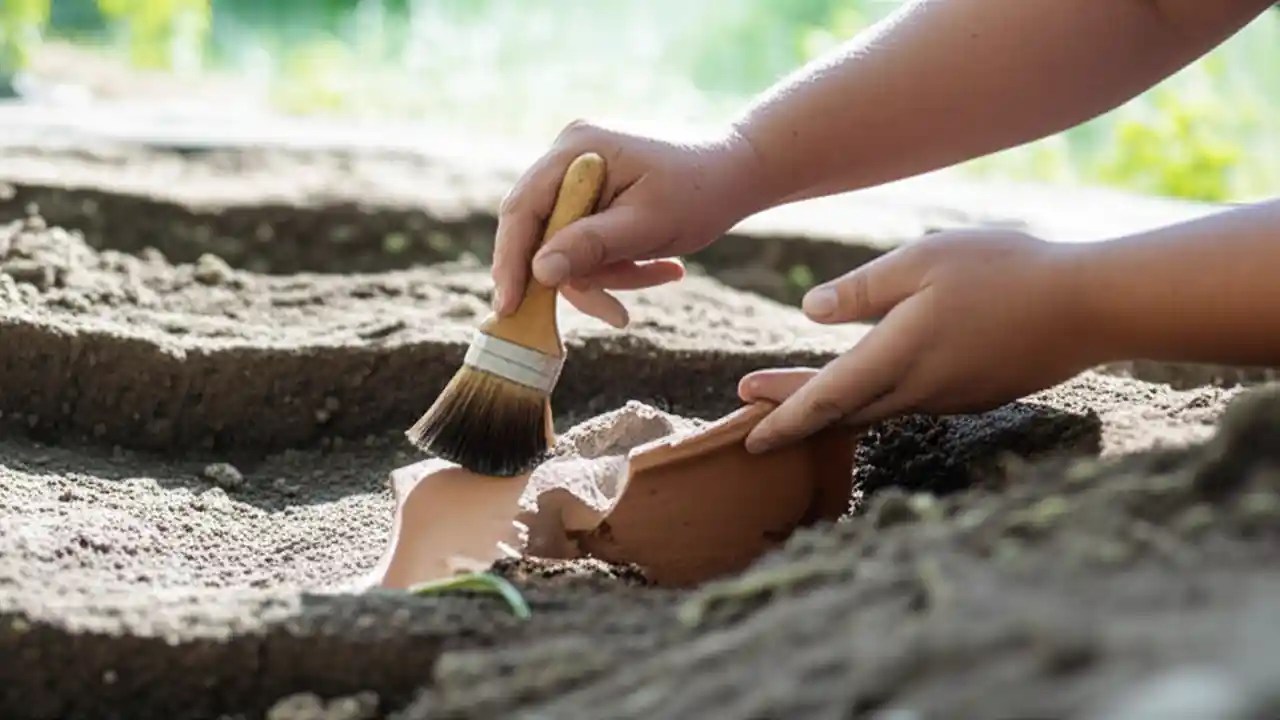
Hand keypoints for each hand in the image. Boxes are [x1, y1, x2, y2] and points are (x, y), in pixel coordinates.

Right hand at [491, 120, 762, 326]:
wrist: (740, 173)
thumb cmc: (701, 192)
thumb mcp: (648, 225)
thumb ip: (592, 246)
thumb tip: (539, 272)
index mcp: (577, 148)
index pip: (522, 209)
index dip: (511, 261)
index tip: (508, 309)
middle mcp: (570, 154)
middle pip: (543, 232)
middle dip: (583, 277)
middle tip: (617, 313)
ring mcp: (581, 174)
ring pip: (569, 245)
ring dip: (612, 274)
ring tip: (666, 273)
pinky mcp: (596, 194)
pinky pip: (589, 240)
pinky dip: (620, 263)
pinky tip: (664, 266)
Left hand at [740, 230, 1095, 452]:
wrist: (1089, 307)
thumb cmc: (1005, 270)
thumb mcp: (925, 260)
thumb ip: (864, 289)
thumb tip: (809, 311)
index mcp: (896, 355)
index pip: (824, 397)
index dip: (782, 415)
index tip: (746, 433)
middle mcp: (916, 389)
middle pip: (840, 410)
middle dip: (791, 414)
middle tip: (746, 419)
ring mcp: (947, 397)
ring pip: (874, 409)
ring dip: (830, 407)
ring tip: (797, 398)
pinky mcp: (972, 394)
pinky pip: (908, 402)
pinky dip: (873, 399)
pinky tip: (869, 384)